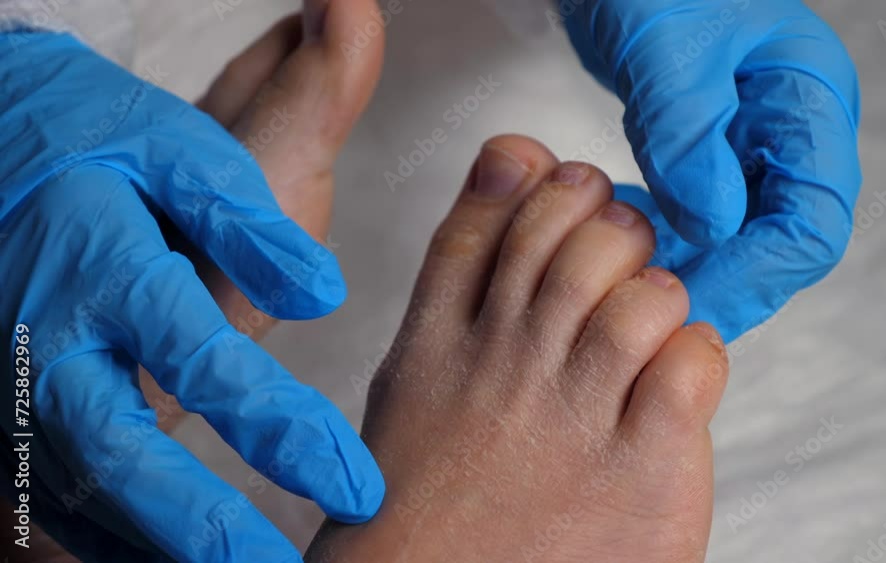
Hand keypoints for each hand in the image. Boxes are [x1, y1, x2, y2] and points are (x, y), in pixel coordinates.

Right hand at [0, 27, 381, 561]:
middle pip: (121, 459)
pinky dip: (102, 539)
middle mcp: (45, 342)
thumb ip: (246, 225)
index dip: (283, 429)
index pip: (205, 364)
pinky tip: (157, 561)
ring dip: (155, 548)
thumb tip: (322, 293)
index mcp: (103, 269)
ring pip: (76, 494)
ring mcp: (6, 384)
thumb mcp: (177, 153)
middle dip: (207, 530)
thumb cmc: (97, 143)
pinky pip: (43, 491)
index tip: (354, 482)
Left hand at [563, 0, 860, 341]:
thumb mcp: (666, 49)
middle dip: (726, 282)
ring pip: (741, 237)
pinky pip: (702, 217)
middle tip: (661, 316)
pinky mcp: (708, 150)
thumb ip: (690, 135)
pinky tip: (631, 253)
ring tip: (640, 291)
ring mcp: (749, 142)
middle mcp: (787, 127)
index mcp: (806, 98)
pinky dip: (670, 242)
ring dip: (694, 269)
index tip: (692, 301)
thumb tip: (713, 226)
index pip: (812, 219)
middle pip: (782, 239)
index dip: (757, 272)